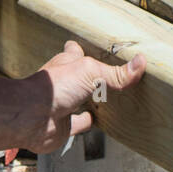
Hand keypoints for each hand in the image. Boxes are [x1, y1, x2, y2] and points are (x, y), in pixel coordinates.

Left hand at [17, 41, 145, 152]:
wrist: (32, 117)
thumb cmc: (53, 88)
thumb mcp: (90, 72)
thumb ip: (116, 73)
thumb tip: (141, 63)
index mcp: (67, 63)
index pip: (75, 51)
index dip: (83, 48)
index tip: (95, 46)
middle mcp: (63, 83)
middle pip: (78, 76)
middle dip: (89, 75)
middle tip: (106, 73)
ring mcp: (62, 104)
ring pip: (78, 100)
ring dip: (89, 99)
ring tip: (106, 97)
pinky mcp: (62, 125)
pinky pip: (76, 124)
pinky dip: (85, 122)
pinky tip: (93, 120)